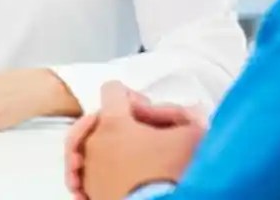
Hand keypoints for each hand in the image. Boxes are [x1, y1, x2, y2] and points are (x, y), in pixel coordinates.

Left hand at [82, 83, 205, 199]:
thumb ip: (181, 115)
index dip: (132, 97)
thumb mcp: (191, 135)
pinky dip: (102, 175)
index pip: (112, 90)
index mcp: (113, 122)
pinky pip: (88, 177)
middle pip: (102, 120)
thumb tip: (183, 111)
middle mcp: (94, 143)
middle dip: (123, 125)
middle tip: (146, 139)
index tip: (147, 113)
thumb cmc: (172, 174)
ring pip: (94, 149)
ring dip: (112, 150)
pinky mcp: (90, 194)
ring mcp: (89, 171)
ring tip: (135, 161)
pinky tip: (121, 179)